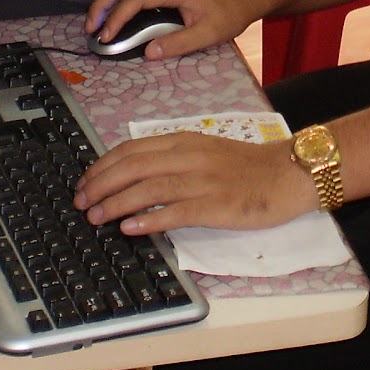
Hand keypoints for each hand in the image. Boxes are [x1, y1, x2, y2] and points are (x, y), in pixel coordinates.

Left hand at [75, 131, 316, 233]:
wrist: (288, 173)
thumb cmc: (247, 166)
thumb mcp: (206, 151)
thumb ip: (173, 159)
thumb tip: (136, 176)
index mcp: (184, 141)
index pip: (131, 149)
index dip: (102, 166)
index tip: (84, 182)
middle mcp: (189, 157)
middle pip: (133, 167)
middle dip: (100, 185)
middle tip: (80, 203)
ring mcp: (203, 181)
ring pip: (149, 188)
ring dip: (116, 203)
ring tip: (96, 217)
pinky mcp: (217, 205)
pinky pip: (176, 211)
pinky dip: (149, 219)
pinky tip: (130, 228)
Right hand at [85, 0, 259, 61]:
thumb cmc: (229, 13)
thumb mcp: (208, 34)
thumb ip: (178, 43)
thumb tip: (149, 52)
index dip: (116, 18)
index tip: (107, 37)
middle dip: (101, 3)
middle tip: (91, 28)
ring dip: (108, 1)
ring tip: (98, 25)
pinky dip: (119, 1)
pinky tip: (116, 18)